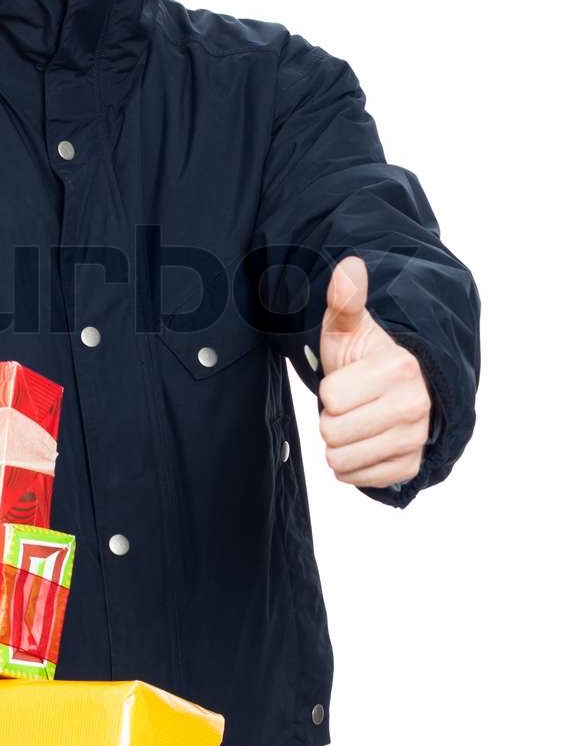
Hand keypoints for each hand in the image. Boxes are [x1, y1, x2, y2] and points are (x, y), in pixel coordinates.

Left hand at [317, 254, 432, 488]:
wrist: (404, 387)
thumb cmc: (368, 356)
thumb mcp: (350, 326)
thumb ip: (345, 300)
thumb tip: (349, 266)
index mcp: (399, 368)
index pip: (331, 398)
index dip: (330, 389)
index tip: (349, 379)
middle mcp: (414, 406)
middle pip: (333, 433)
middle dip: (332, 418)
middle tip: (351, 403)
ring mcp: (416, 439)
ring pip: (341, 460)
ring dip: (340, 443)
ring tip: (358, 420)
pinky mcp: (411, 466)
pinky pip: (358, 478)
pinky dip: (353, 465)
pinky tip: (366, 441)